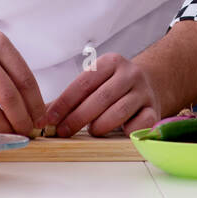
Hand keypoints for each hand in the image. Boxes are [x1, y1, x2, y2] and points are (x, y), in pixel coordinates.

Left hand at [44, 53, 161, 137]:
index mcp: (110, 62)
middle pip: (100, 98)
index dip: (63, 103)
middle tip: (63, 132)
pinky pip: (140, 124)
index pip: (83, 83)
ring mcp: (143, 92)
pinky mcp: (154, 109)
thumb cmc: (114, 86)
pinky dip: (126, 131)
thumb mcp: (94, 83)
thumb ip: (71, 98)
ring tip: (91, 131)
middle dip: (77, 117)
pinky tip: (117, 134)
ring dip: (100, 125)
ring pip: (119, 111)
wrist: (150, 83)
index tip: (48, 119)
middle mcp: (129, 74)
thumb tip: (41, 116)